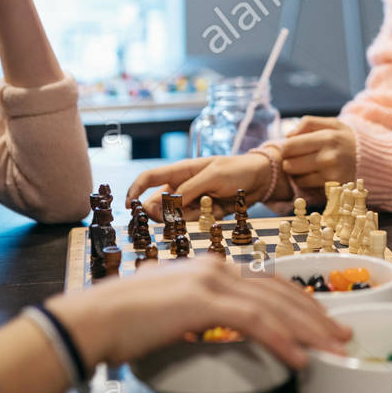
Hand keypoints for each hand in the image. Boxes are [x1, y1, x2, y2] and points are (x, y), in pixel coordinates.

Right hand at [47, 256, 352, 369]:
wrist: (89, 319)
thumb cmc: (122, 321)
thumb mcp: (170, 308)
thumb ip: (199, 310)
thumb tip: (218, 326)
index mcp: (211, 266)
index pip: (268, 282)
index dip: (300, 301)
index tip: (321, 320)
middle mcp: (217, 266)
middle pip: (281, 291)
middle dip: (316, 315)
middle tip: (342, 336)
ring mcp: (211, 281)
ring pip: (276, 306)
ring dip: (310, 330)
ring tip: (332, 349)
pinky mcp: (204, 301)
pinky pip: (256, 323)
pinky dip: (282, 341)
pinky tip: (299, 359)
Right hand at [126, 153, 270, 218]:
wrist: (261, 180)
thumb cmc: (236, 170)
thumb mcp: (213, 175)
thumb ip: (191, 189)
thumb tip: (170, 204)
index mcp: (180, 171)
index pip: (150, 178)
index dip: (136, 190)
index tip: (130, 206)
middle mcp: (183, 187)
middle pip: (159, 203)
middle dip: (161, 213)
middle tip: (172, 218)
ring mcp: (193, 201)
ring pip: (176, 216)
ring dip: (186, 218)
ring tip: (208, 207)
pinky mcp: (204, 214)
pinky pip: (194, 222)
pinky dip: (202, 221)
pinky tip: (219, 210)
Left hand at [281, 116, 355, 189]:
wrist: (374, 160)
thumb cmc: (347, 140)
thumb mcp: (333, 124)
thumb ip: (309, 123)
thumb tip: (287, 136)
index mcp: (328, 138)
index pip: (289, 146)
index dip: (285, 148)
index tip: (291, 148)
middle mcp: (329, 158)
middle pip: (289, 165)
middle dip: (289, 161)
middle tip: (297, 158)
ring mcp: (332, 176)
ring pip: (297, 178)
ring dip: (297, 173)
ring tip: (308, 166)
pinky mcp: (333, 189)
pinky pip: (308, 187)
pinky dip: (307, 181)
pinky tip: (316, 174)